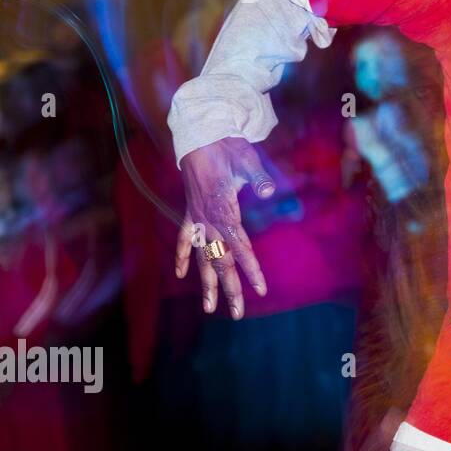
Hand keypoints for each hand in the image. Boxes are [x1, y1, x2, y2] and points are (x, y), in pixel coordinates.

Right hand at [174, 137, 276, 318]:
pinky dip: (185, 256)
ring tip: (210, 308)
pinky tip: (182, 274)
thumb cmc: (227, 148)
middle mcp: (208, 220)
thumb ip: (258, 178)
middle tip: (236, 313)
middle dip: (229, 288)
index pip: (239, 247)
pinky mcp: (192, 212)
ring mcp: (197, 218)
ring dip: (206, 283)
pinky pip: (187, 239)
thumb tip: (268, 191)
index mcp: (223, 211)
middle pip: (220, 261)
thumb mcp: (246, 160)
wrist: (200, 136)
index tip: (260, 289)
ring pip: (203, 257)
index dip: (250, 269)